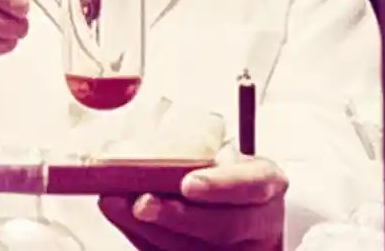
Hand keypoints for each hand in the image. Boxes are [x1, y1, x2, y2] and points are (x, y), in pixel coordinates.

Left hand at [99, 158, 287, 250]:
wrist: (240, 208)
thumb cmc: (223, 174)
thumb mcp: (221, 154)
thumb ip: (193, 150)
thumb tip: (143, 144)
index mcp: (266, 184)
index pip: (252, 185)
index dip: (220, 185)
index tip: (188, 182)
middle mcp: (259, 224)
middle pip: (223, 226)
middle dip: (177, 216)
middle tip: (142, 202)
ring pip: (194, 250)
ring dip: (149, 229)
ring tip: (118, 205)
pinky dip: (142, 238)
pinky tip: (121, 216)